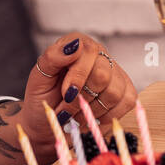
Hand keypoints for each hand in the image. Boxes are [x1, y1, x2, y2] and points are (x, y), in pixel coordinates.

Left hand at [0, 32, 137, 164]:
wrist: (48, 120)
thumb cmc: (42, 97)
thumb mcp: (38, 77)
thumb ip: (52, 58)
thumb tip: (74, 47)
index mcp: (77, 44)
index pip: (88, 52)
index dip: (77, 77)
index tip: (66, 94)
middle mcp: (98, 54)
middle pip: (103, 75)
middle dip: (82, 98)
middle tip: (66, 109)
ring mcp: (115, 72)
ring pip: (114, 92)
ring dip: (91, 110)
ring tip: (75, 115)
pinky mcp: (126, 91)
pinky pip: (126, 104)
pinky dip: (106, 117)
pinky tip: (90, 118)